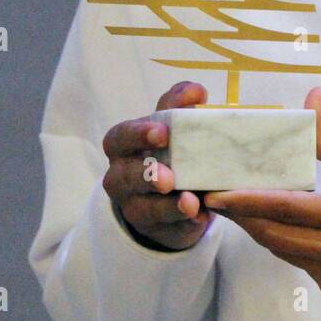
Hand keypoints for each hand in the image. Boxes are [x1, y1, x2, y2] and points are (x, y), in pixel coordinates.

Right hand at [101, 82, 213, 250]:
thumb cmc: (168, 151)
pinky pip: (165, 228)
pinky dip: (183, 222)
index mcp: (122, 145)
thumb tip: (196, 92)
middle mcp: (119, 176)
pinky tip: (200, 216)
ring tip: (191, 202)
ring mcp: (131, 205)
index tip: (163, 133)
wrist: (172, 194)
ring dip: (168, 206)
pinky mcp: (150, 228)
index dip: (139, 135)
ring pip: (143, 207)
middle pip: (125, 175)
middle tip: (169, 177)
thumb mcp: (172, 127)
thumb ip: (179, 107)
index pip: (120, 137)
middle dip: (147, 176)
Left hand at [203, 87, 320, 299]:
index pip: (292, 209)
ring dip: (259, 229)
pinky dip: (284, 243)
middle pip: (278, 236)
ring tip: (238, 207)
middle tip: (216, 197)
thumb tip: (307, 102)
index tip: (218, 193)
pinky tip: (275, 224)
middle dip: (243, 217)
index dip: (250, 202)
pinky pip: (299, 264)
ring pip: (284, 252)